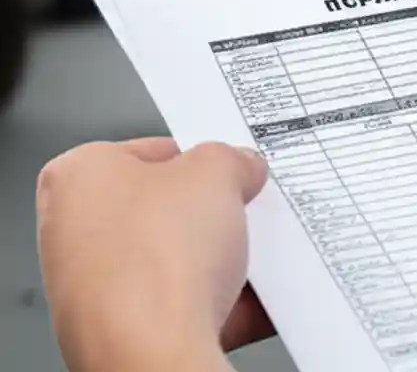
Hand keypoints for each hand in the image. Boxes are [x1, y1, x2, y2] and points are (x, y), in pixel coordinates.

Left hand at [37, 138, 275, 371]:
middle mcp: (74, 231)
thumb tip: (241, 167)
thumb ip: (231, 159)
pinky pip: (185, 304)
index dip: (199, 157)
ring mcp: (95, 285)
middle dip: (211, 212)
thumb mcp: (216, 172)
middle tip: (244, 210)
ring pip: (178, 260)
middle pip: (164, 209)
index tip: (230, 168)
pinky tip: (256, 299)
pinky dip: (223, 302)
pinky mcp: (122, 329)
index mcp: (79, 177)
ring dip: (222, 259)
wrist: (154, 353)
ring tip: (253, 257)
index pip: (149, 151)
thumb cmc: (157, 261)